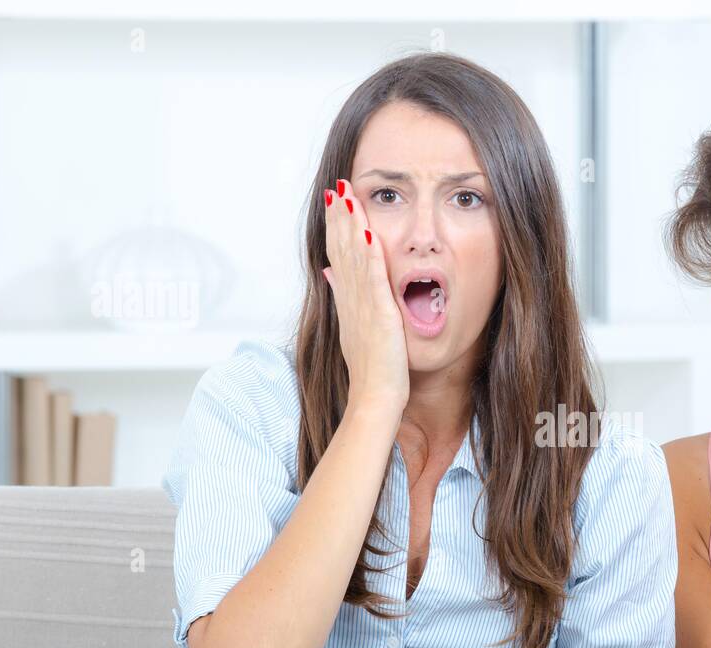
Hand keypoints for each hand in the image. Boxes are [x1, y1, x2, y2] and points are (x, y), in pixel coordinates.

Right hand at [322, 178, 409, 411]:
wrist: (374, 398)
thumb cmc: (371, 371)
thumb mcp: (355, 330)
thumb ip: (346, 300)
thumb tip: (331, 274)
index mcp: (347, 302)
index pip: (338, 256)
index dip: (336, 228)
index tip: (335, 202)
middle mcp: (350, 300)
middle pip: (341, 249)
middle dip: (339, 216)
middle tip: (337, 186)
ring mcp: (363, 306)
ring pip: (353, 257)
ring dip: (350, 225)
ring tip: (346, 196)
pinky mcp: (379, 316)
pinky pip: (372, 279)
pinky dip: (368, 255)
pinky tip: (368, 232)